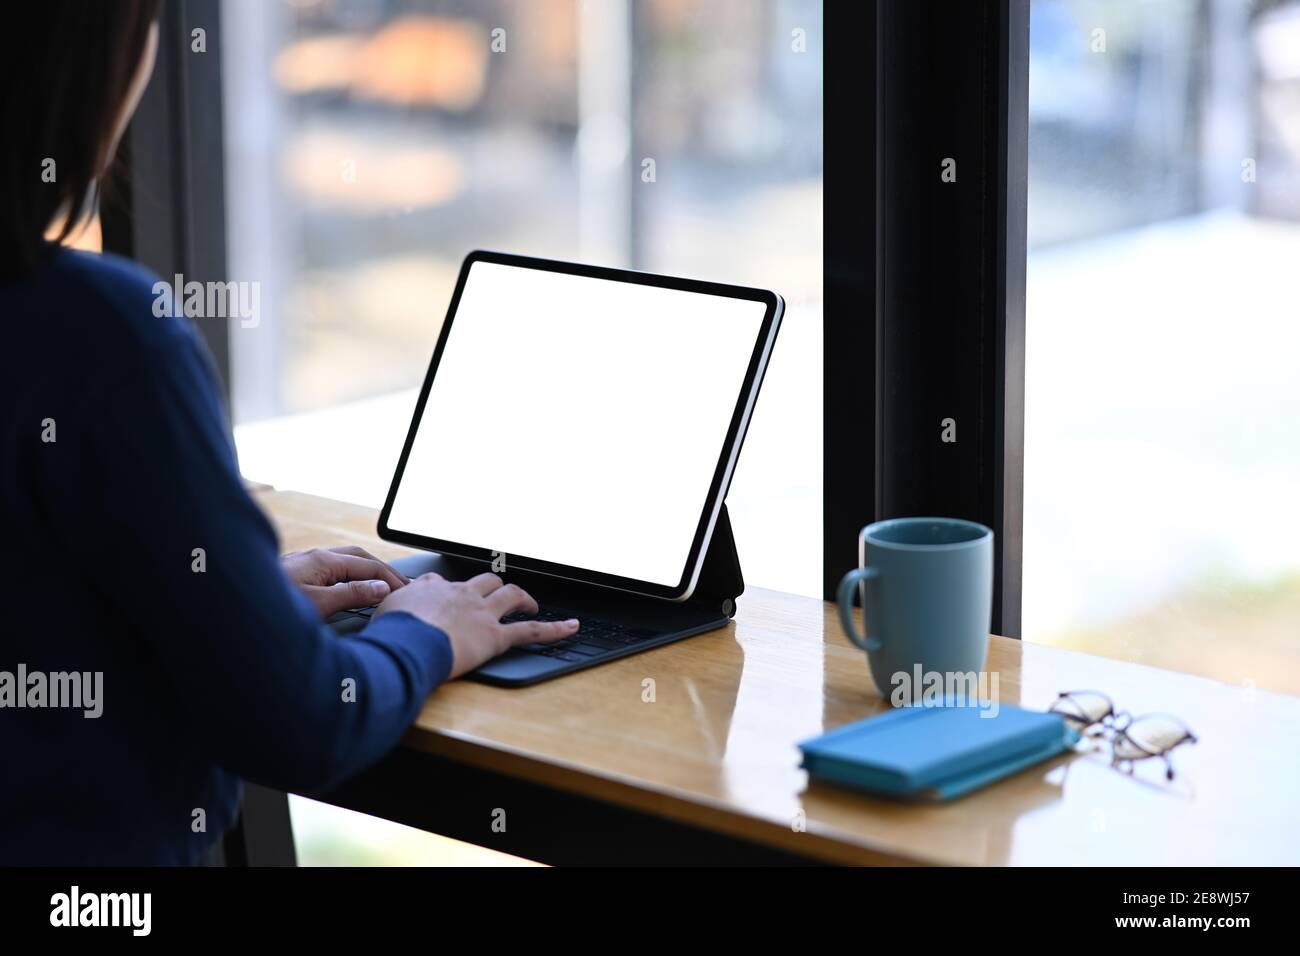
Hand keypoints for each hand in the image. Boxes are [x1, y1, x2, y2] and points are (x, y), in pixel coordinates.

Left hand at [282, 546, 410, 618]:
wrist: (232, 606)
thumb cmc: (270, 610)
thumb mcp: (318, 605)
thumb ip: (351, 595)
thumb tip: (380, 587)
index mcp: (323, 560)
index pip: (368, 566)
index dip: (390, 579)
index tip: (406, 592)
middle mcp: (314, 556)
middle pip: (358, 557)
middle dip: (382, 569)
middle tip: (401, 585)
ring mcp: (303, 563)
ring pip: (344, 560)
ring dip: (365, 570)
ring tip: (381, 583)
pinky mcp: (294, 572)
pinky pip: (331, 567)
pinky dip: (349, 575)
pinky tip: (347, 585)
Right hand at [375, 572, 578, 678]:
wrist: (406, 643)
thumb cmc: (391, 633)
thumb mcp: (382, 613)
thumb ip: (388, 609)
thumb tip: (385, 612)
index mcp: (434, 590)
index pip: (443, 582)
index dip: (448, 590)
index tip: (445, 596)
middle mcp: (462, 595)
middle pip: (485, 581)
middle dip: (495, 585)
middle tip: (499, 593)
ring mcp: (481, 614)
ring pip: (510, 595)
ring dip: (523, 598)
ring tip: (530, 604)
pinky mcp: (495, 636)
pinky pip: (531, 631)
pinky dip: (555, 629)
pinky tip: (572, 627)